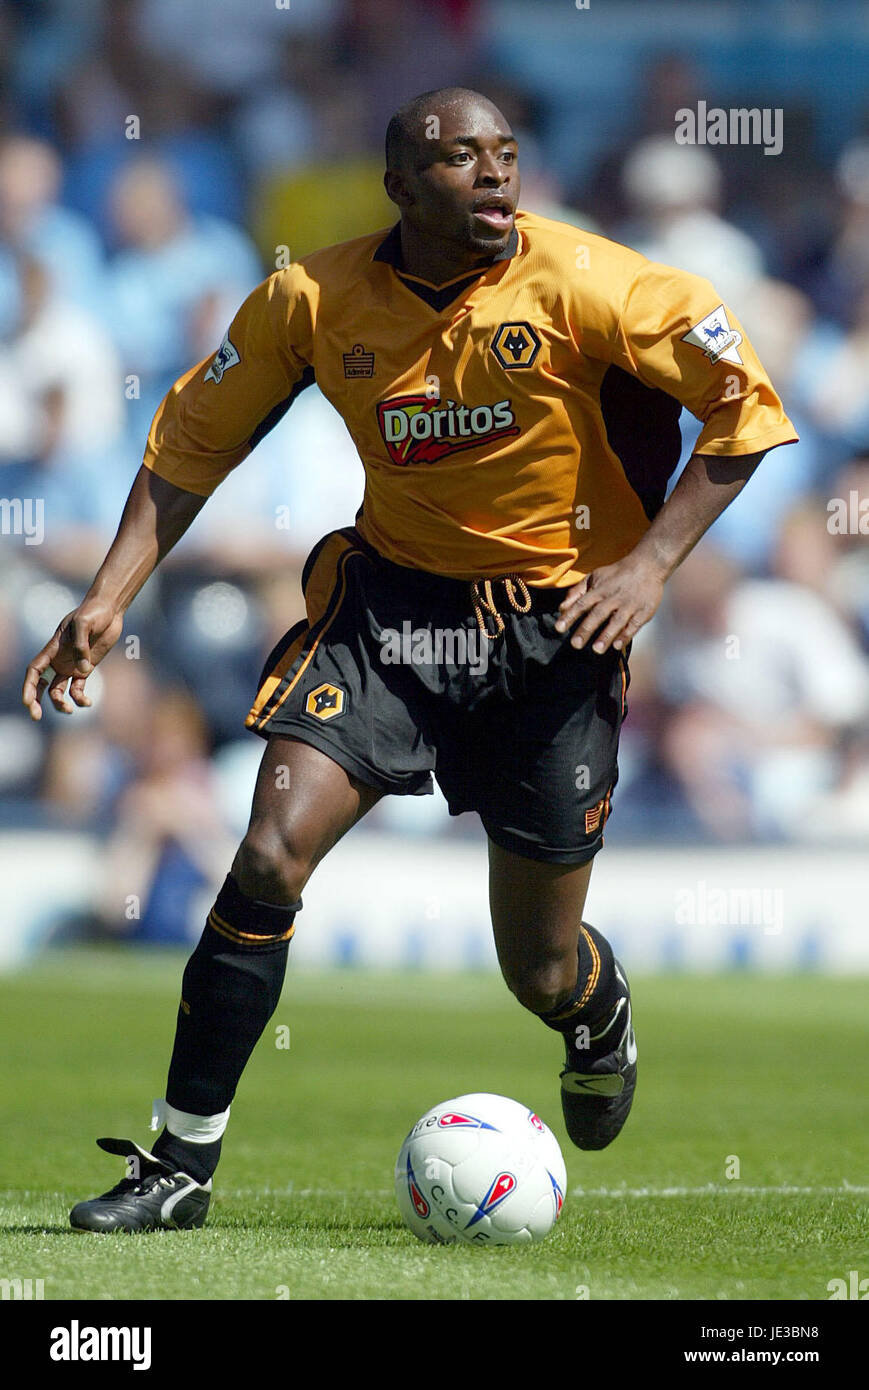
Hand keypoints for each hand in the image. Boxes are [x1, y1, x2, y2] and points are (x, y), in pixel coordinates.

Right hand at [22, 597, 124, 719]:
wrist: (109, 611)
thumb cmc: (93, 613)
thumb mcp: (84, 623)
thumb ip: (82, 646)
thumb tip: (83, 671)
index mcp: (52, 649)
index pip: (34, 671)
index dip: (29, 686)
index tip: (27, 701)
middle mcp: (58, 660)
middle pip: (41, 685)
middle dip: (35, 700)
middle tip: (35, 716)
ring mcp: (71, 666)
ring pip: (58, 691)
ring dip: (60, 703)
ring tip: (69, 710)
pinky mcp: (86, 669)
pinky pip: (78, 689)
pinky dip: (80, 699)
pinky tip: (88, 703)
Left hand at [555, 554, 665, 652]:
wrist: (648, 565)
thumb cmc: (617, 574)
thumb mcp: (594, 577)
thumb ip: (577, 592)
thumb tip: (561, 608)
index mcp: (599, 590)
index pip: (582, 604)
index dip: (570, 616)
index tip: (559, 628)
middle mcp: (613, 597)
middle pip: (598, 614)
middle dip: (586, 629)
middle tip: (575, 644)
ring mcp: (629, 605)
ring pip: (616, 621)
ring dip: (606, 635)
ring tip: (596, 650)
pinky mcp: (643, 611)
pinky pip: (634, 625)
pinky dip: (626, 635)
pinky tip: (617, 646)